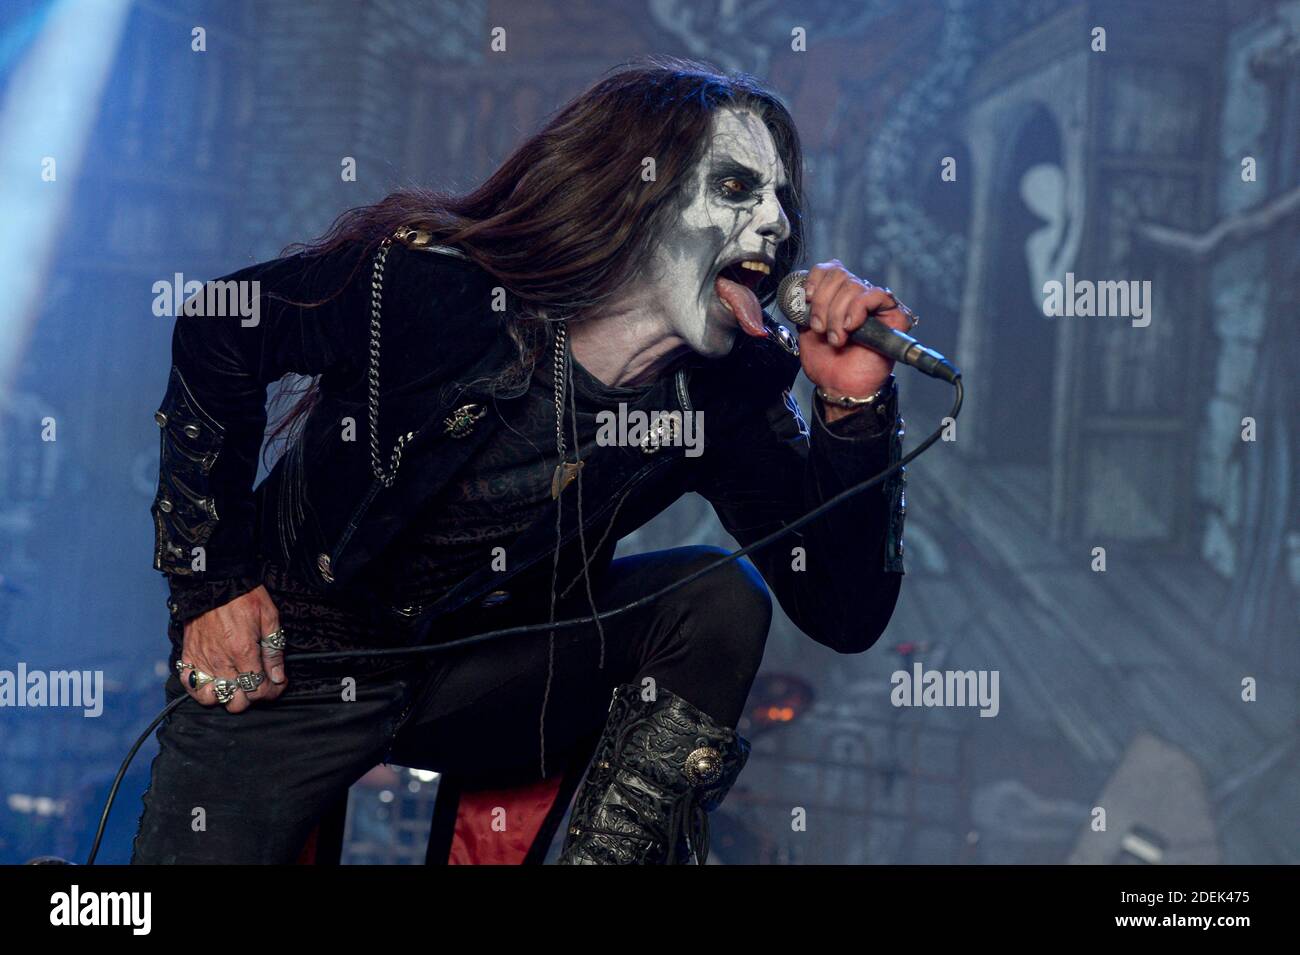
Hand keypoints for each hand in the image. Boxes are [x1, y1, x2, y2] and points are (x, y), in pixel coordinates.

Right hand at [179, 585, 284, 711]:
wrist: (215, 581)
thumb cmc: (245, 597)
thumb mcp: (270, 619)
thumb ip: (274, 652)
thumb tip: (278, 678)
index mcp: (243, 652)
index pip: (258, 690)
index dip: (272, 692)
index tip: (277, 684)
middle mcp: (221, 661)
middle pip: (236, 702)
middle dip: (252, 697)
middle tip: (258, 683)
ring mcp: (202, 660)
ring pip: (212, 699)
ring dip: (226, 696)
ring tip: (236, 684)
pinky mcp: (188, 655)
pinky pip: (190, 685)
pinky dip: (201, 689)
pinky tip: (214, 682)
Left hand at [797, 260, 911, 413]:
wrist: (839, 386)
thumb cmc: (825, 362)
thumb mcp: (805, 329)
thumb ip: (804, 307)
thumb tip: (798, 292)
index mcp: (837, 297)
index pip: (830, 268)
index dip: (816, 279)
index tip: (806, 298)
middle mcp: (857, 297)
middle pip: (840, 275)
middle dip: (824, 303)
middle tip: (820, 328)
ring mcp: (875, 306)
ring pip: (854, 286)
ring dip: (838, 314)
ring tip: (836, 337)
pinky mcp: (893, 315)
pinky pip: (877, 295)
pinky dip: (859, 308)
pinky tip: (851, 326)